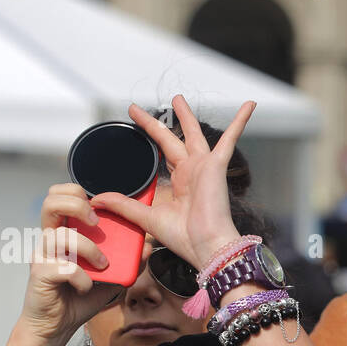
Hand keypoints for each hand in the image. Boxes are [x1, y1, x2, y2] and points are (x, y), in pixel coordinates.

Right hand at [17, 183, 122, 345]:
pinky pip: (64, 267)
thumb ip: (127, 261)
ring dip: (88, 248)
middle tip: (95, 223)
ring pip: (60, 236)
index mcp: (63, 232)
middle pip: (51, 202)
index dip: (76, 192)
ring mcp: (43, 256)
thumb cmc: (78, 297)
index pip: (60, 196)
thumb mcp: (111, 278)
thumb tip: (146, 246)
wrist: (58, 326)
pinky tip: (85, 287)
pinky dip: (82, 278)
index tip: (98, 209)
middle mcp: (49, 239)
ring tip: (102, 265)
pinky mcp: (41, 274)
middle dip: (77, 206)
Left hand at [89, 95, 255, 268]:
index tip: (134, 127)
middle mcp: (192, 172)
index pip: (162, 155)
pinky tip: (249, 105)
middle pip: (172, 139)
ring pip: (194, 133)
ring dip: (186, 115)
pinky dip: (240, 122)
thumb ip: (124, 204)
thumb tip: (98, 198)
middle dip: (157, 123)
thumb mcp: (146, 217)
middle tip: (139, 110)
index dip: (148, 140)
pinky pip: (230, 139)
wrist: (207, 246)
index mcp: (180, 183)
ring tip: (177, 98)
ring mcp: (204, 167)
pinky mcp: (216, 166)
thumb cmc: (185, 238)